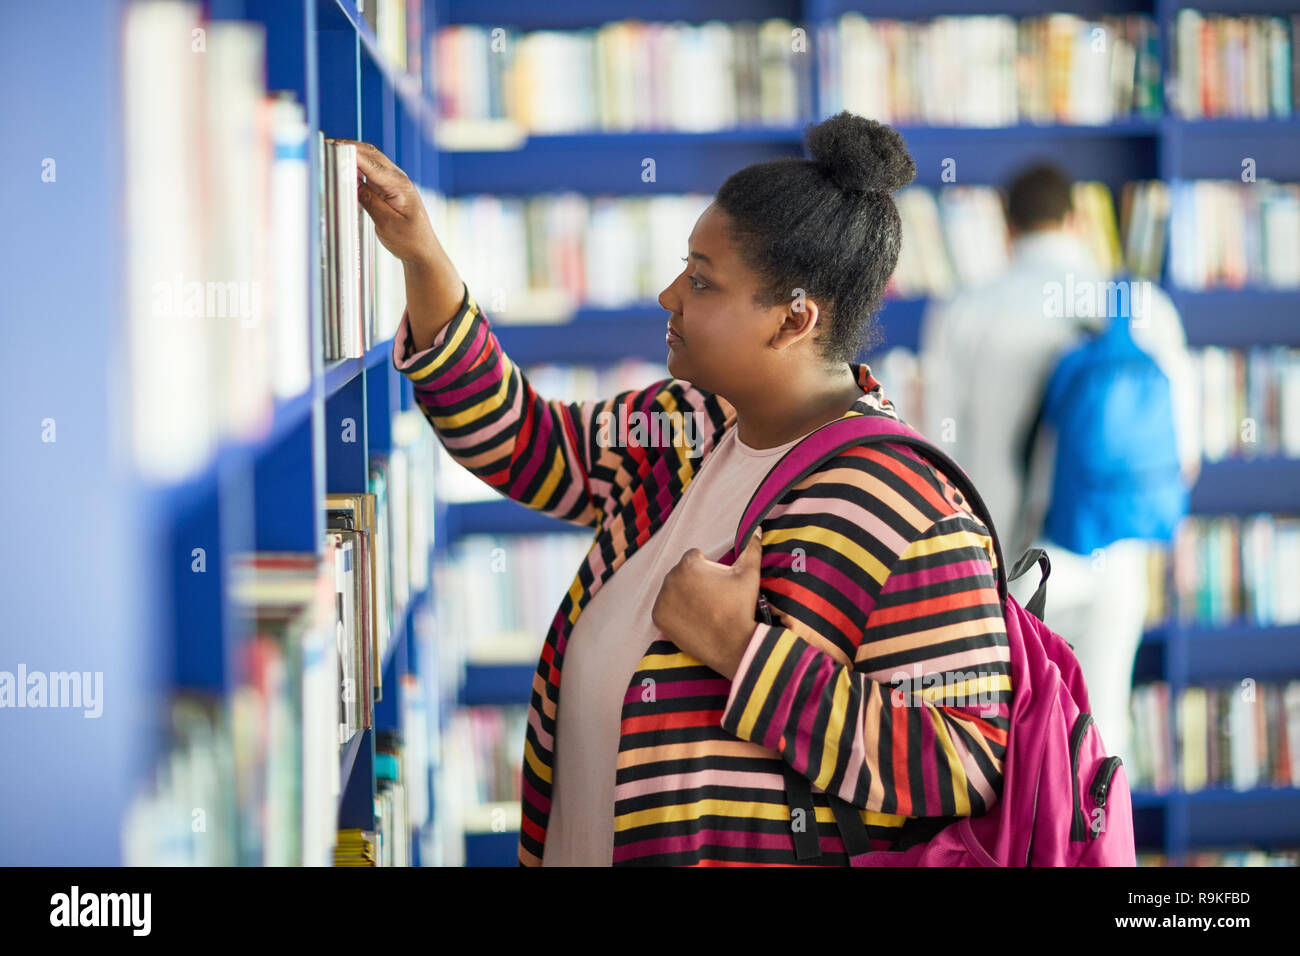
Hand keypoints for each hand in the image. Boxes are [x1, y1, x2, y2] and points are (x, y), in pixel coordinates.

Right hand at [329, 138, 438, 266]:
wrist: (422, 251)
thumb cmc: (409, 240)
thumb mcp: (386, 223)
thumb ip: (369, 200)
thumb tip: (351, 182)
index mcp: (400, 185)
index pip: (371, 164)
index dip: (351, 154)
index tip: (333, 148)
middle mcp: (398, 178)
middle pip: (370, 153)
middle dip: (348, 146)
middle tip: (326, 145)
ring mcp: (394, 181)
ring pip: (370, 158)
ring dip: (352, 152)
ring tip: (331, 150)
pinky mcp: (389, 187)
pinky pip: (371, 168)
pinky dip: (357, 163)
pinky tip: (344, 164)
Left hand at [651, 530, 764, 679]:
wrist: (733, 644)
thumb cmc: (741, 606)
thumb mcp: (749, 574)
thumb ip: (751, 548)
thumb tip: (756, 529)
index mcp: (689, 564)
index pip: (695, 557)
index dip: (709, 569)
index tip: (719, 584)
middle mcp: (670, 579)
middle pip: (682, 573)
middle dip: (694, 581)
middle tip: (712, 598)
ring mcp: (662, 599)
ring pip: (673, 589)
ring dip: (683, 594)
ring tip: (703, 609)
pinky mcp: (658, 617)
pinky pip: (664, 607)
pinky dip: (674, 611)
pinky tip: (692, 618)